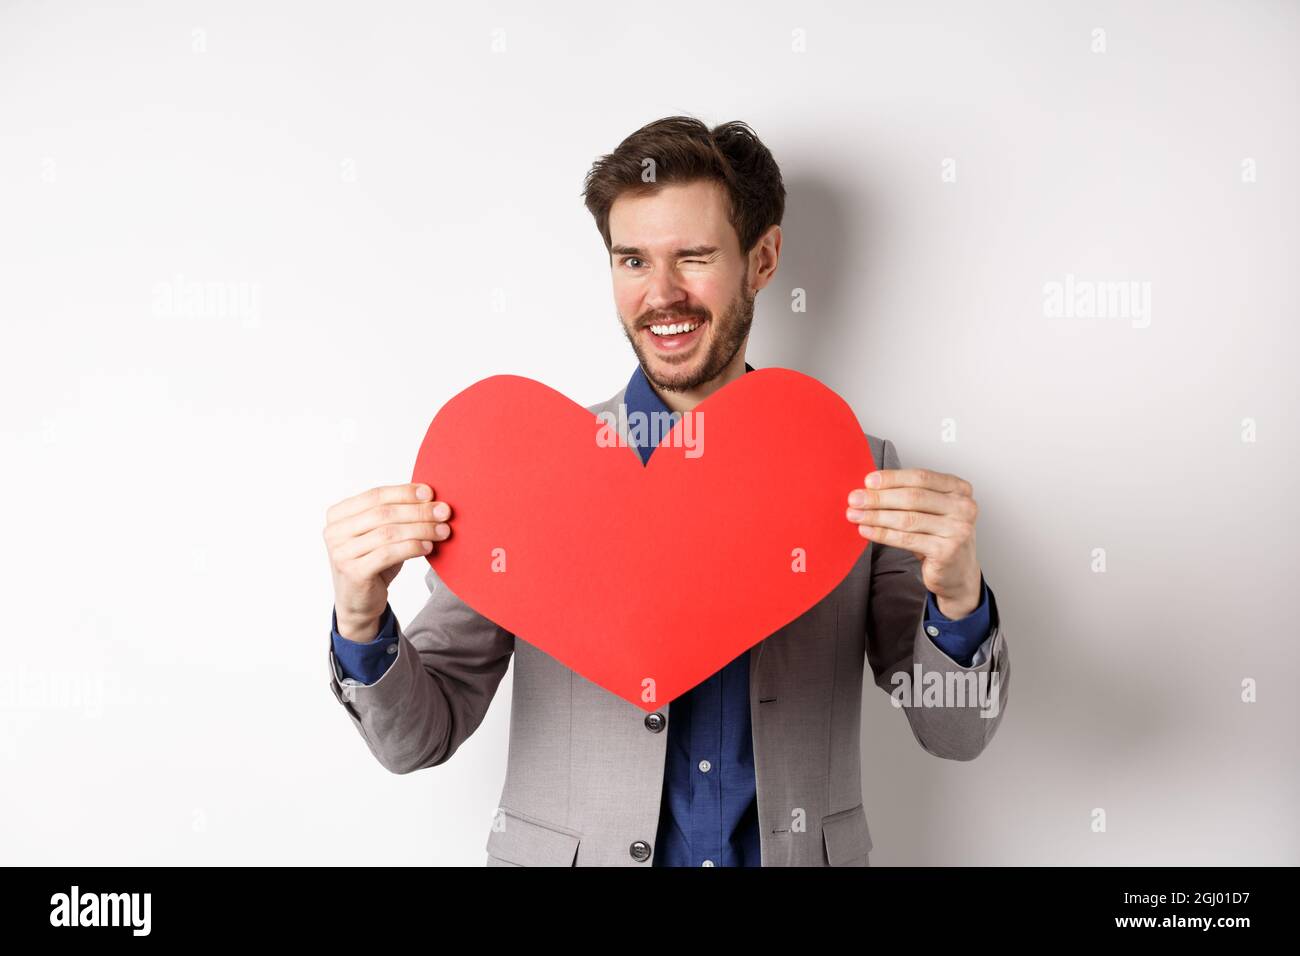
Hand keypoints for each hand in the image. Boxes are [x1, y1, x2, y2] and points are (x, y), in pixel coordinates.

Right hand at [323, 482, 452, 640]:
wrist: (358, 603)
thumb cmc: (373, 563)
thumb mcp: (380, 535)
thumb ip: (395, 515)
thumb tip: (429, 498)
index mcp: (338, 515)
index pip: (375, 495)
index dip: (404, 492)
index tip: (430, 493)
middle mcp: (334, 532)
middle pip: (383, 513)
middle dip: (418, 511)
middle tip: (444, 512)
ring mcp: (341, 553)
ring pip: (388, 533)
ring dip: (421, 529)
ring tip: (443, 530)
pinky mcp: (353, 572)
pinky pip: (388, 554)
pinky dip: (412, 547)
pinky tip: (429, 547)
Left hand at [845, 467, 981, 617]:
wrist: (958, 572)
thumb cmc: (939, 537)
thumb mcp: (930, 510)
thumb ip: (909, 496)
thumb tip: (869, 488)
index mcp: (959, 489)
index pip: (921, 477)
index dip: (892, 478)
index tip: (868, 481)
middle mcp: (963, 507)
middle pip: (912, 497)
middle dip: (879, 498)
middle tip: (854, 499)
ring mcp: (958, 529)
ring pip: (907, 519)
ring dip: (876, 516)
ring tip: (854, 515)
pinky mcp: (946, 551)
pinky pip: (906, 539)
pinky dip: (882, 534)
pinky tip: (866, 530)